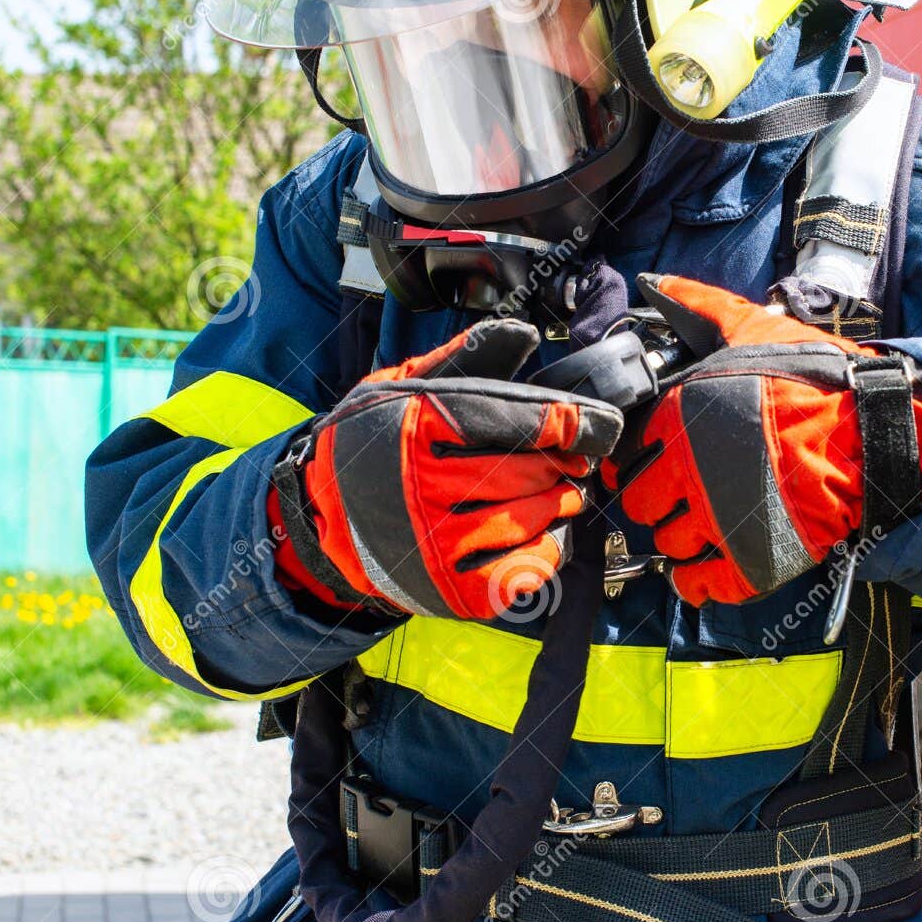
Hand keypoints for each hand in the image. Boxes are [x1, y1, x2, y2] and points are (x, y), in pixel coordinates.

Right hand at [281, 320, 622, 619]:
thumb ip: (466, 360)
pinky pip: (523, 570)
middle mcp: (424, 488)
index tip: (599, 424)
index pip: (524, 421)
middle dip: (565, 464)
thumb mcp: (402, 387)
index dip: (575, 422)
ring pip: (533, 520)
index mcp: (419, 428)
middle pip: (534, 472)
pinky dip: (547, 549)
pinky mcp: (448, 589)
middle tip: (571, 460)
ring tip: (560, 493)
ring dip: (561, 505)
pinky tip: (543, 532)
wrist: (323, 517)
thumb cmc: (373, 442)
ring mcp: (435, 546)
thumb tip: (525, 333)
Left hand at [605, 275, 921, 605]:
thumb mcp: (754, 329)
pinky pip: (700, 585)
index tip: (650, 461)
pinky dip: (698, 581)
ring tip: (703, 524)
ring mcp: (719, 519)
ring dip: (679, 540)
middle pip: (640, 504)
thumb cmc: (816, 380)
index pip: (628, 453)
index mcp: (681, 418)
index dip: (637, 459)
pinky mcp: (750, 559)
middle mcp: (690, 471)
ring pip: (668, 546)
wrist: (876, 430)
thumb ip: (699, 307)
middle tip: (679, 495)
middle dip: (655, 501)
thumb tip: (655, 286)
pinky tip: (710, 565)